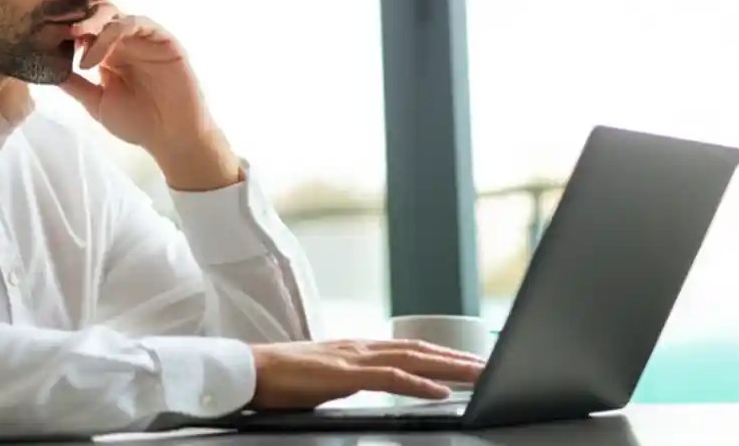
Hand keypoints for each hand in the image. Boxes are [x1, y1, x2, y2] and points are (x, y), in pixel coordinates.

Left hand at [59, 4, 239, 190]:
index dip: (65, 28)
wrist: (172, 137)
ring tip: (74, 39)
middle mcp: (125, 41)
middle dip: (76, 19)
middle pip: (97, 14)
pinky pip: (137, 23)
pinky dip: (114, 32)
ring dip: (92, 23)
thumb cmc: (138, 122)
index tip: (41, 34)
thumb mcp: (96, 103)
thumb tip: (44, 69)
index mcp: (109, 53)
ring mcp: (144, 38)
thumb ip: (75, 85)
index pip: (85, 28)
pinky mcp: (162, 39)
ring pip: (115, 14)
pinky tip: (96, 55)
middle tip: (57, 30)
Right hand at [248, 339, 486, 408]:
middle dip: (456, 358)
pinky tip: (439, 391)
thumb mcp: (324, 379)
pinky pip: (389, 378)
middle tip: (489, 365)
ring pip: (412, 359)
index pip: (408, 348)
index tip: (466, 363)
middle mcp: (359, 347)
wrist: (249, 370)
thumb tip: (368, 387)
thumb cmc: (280, 379)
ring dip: (449, 367)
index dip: (440, 354)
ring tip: (479, 375)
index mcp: (356, 349)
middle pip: (419, 349)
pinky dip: (418, 384)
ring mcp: (353, 358)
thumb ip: (349, 380)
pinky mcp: (344, 374)